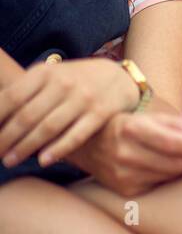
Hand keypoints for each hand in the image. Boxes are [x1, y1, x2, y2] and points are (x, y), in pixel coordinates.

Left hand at [0, 57, 140, 169]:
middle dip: (7, 138)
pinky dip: (58, 149)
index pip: (12, 96)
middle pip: (27, 115)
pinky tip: (43, 161)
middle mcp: (63, 83)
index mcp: (45, 72)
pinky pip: (76, 135)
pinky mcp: (100, 113)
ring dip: (26, 147)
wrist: (118, 78)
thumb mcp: (50, 77)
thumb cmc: (74, 81)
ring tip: (10, 160)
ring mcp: (83, 98)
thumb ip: (25, 93)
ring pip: (48, 127)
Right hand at [75, 110, 181, 196]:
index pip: (173, 143)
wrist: (90, 142)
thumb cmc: (128, 124)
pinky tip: (169, 168)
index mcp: (131, 129)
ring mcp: (123, 174)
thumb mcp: (150, 115)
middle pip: (175, 163)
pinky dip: (169, 177)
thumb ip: (179, 125)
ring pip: (169, 176)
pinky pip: (158, 184)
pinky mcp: (124, 190)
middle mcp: (125, 153)